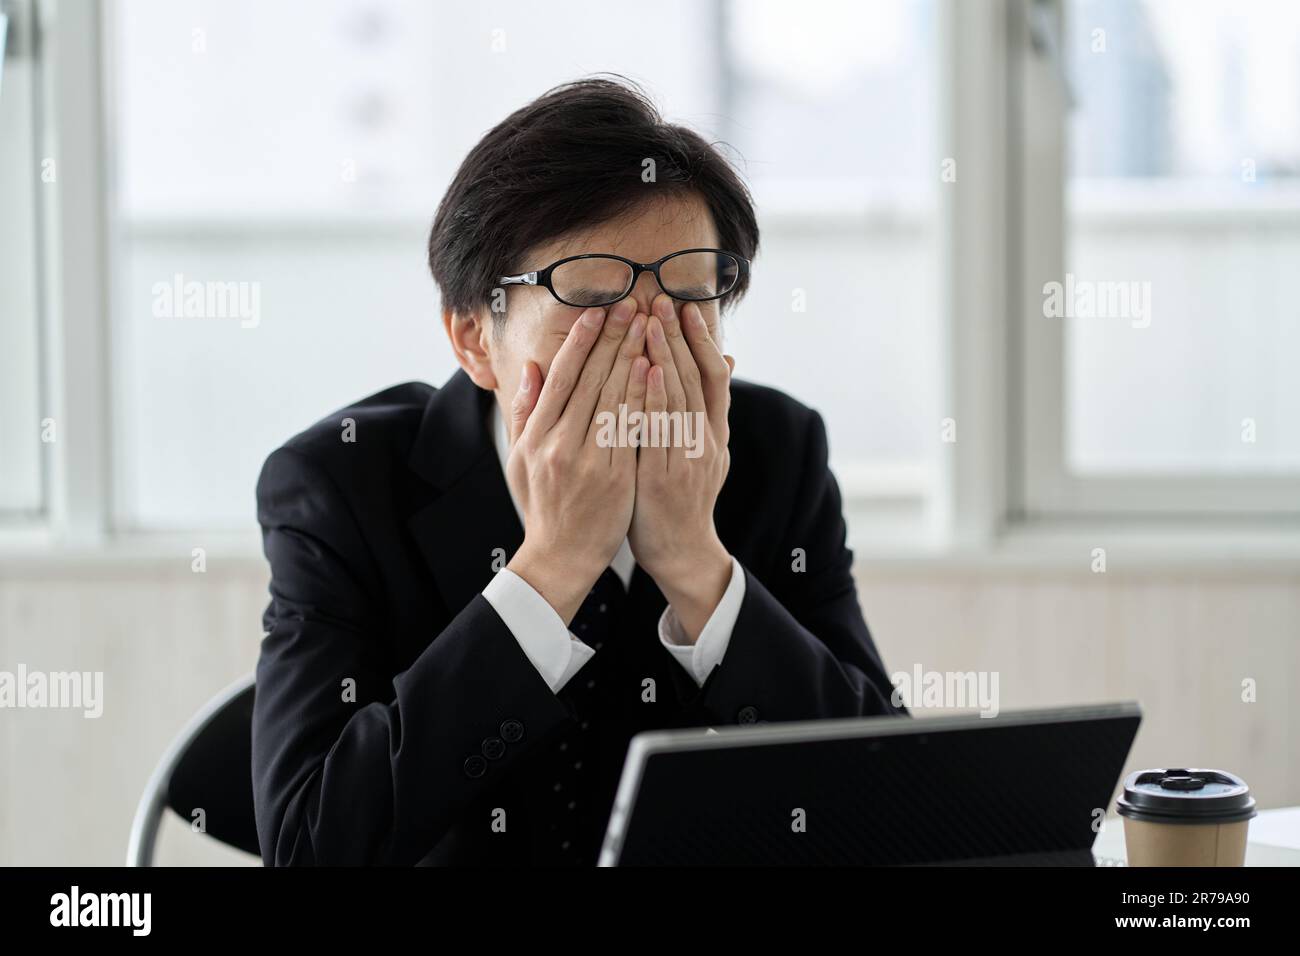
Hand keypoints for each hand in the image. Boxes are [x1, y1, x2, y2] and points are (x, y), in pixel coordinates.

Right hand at [505, 298, 648, 623]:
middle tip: (632, 304)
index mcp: (536, 436)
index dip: (580, 341)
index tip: (597, 311)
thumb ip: (524, 412)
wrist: (560, 557)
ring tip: (648, 325)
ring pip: (613, 399)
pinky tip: (654, 371)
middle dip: (612, 338)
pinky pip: (632, 431)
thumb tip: (531, 368)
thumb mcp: (520, 458)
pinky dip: (642, 398)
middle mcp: (559, 444)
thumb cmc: (542, 505)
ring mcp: (588, 462)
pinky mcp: (614, 479)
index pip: (560, 377)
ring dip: (631, 357)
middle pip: (590, 379)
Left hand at [628, 294, 734, 640]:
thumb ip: (708, 408)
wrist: (680, 551)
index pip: (712, 375)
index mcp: (714, 433)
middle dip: (678, 337)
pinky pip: (660, 432)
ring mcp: (689, 459)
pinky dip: (654, 399)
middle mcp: (707, 441)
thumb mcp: (703, 449)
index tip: (683, 306)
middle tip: (662, 300)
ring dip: (664, 357)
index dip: (699, 339)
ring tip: (650, 321)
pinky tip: (645, 371)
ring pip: (679, 399)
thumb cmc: (680, 497)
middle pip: (696, 379)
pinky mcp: (668, 477)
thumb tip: (727, 359)